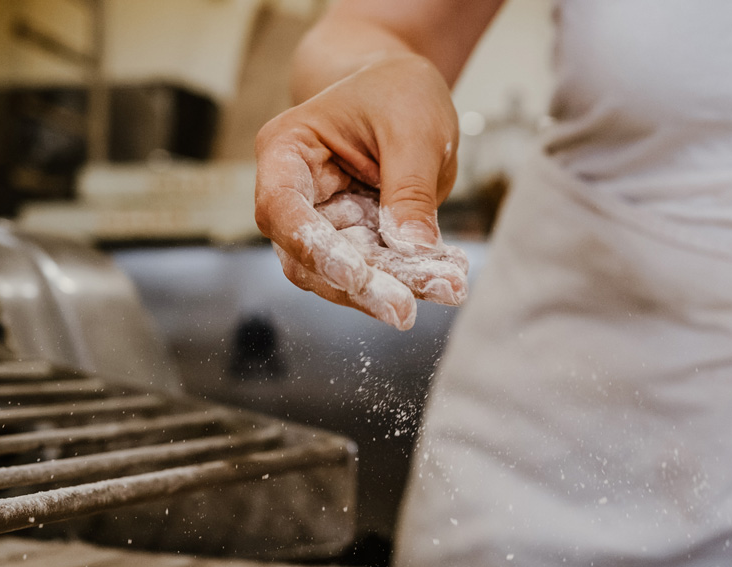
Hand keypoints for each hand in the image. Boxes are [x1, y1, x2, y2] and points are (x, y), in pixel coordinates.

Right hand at [254, 54, 468, 330]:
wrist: (403, 90)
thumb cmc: (396, 91)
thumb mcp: (413, 128)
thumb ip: (409, 189)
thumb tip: (412, 250)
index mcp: (287, 152)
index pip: (282, 210)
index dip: (313, 248)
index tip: (355, 275)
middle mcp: (296, 196)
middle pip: (310, 258)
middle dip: (363, 286)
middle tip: (406, 310)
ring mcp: (325, 224)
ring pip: (347, 275)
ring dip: (396, 288)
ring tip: (448, 286)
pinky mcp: (357, 241)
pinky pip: (380, 270)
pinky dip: (414, 278)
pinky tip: (449, 278)